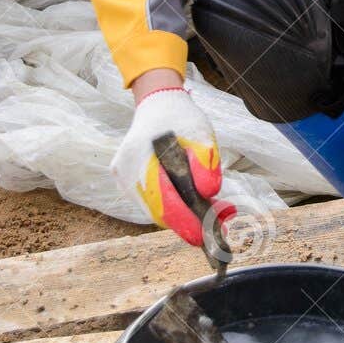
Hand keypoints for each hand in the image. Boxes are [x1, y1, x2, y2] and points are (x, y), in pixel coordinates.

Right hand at [111, 84, 230, 245]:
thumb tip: (209, 193)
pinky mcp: (126, 182)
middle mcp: (125, 171)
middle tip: (220, 221)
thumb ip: (205, 162)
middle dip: (189, 221)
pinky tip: (196, 201)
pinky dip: (173, 206)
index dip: (183, 222)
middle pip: (158, 210)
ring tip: (217, 210)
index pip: (162, 200)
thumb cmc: (182, 119)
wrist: (159, 105)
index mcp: (140, 156)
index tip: (203, 237)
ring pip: (154, 210)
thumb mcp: (201, 134)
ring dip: (183, 216)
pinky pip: (151, 202)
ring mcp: (122, 178)